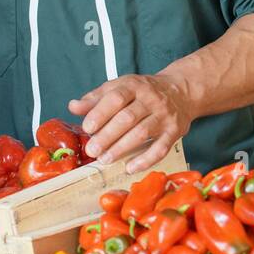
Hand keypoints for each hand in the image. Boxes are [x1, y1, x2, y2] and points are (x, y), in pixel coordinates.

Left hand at [67, 73, 194, 173]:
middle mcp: (150, 99)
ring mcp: (164, 116)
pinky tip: (130, 167)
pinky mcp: (175, 131)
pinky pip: (161, 147)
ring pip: (142, 133)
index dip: (100, 113)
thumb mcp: (119, 87)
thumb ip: (95, 98)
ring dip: (122, 148)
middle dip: (107, 135)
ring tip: (105, 160)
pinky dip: (145, 160)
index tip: (87, 127)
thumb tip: (73, 107)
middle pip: (127, 118)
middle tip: (92, 150)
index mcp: (133, 86)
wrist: (181, 90)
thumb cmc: (142, 92)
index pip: (116, 98)